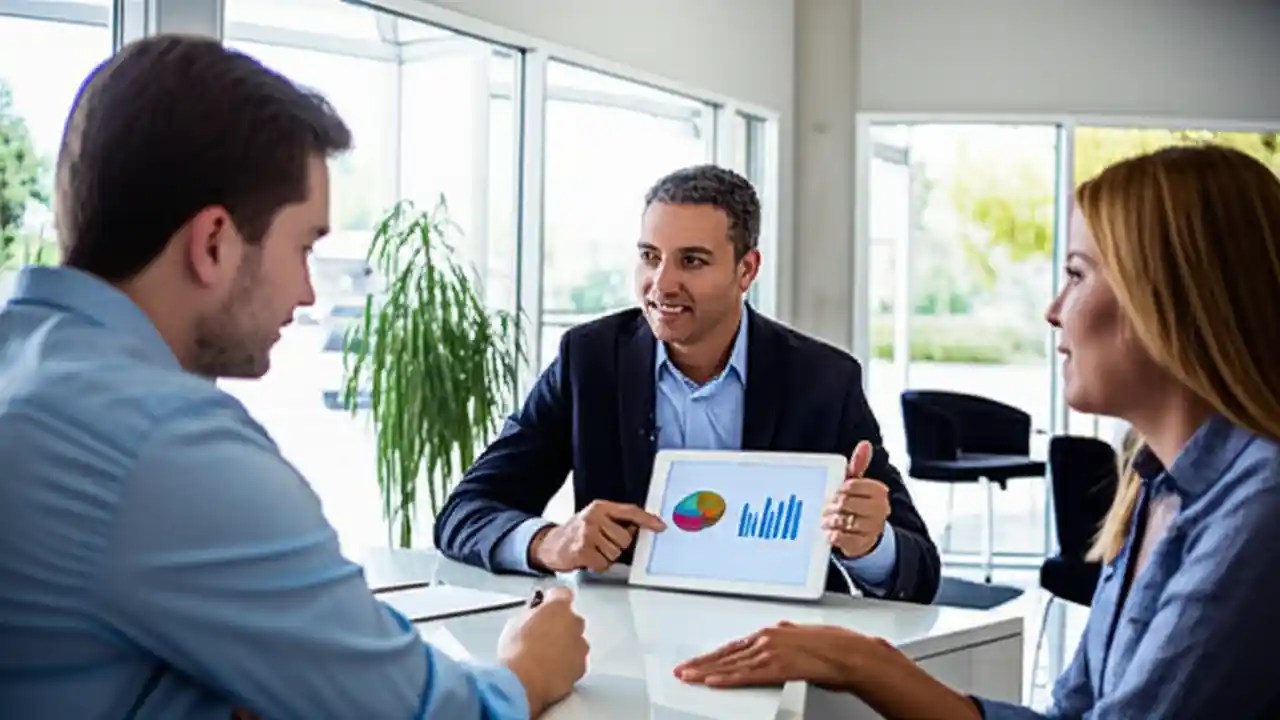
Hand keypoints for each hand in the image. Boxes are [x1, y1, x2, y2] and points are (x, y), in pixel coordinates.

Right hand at [498, 587, 589, 715]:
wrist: (524, 682)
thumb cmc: (516, 652)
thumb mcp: (514, 624)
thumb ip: (530, 615)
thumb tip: (533, 616)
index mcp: (558, 607)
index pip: (562, 593)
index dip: (552, 599)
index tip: (545, 605)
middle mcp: (575, 623)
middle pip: (571, 619)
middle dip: (560, 625)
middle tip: (541, 636)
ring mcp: (581, 646)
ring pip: (575, 642)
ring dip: (565, 646)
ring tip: (544, 658)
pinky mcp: (582, 667)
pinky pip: (576, 662)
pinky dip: (567, 664)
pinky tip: (551, 671)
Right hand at [530, 500, 665, 572]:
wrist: (550, 545)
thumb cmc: (577, 533)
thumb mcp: (596, 520)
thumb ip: (616, 521)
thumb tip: (638, 530)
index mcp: (600, 507)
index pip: (630, 511)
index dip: (647, 520)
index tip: (660, 526)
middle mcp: (594, 517)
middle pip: (626, 538)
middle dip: (618, 546)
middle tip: (603, 544)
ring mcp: (587, 533)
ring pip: (616, 553)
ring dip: (608, 557)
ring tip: (595, 551)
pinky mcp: (582, 550)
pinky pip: (604, 564)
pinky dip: (599, 566)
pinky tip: (589, 558)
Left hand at [673, 621, 875, 688]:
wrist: (850, 653)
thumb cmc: (834, 646)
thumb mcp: (802, 636)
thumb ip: (784, 639)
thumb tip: (775, 638)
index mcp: (771, 632)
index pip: (734, 645)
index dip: (713, 655)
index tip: (697, 661)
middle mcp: (766, 639)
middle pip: (726, 654)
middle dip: (702, 663)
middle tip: (682, 670)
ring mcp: (770, 653)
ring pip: (730, 664)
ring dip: (706, 672)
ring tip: (688, 677)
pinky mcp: (776, 667)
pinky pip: (745, 675)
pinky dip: (726, 679)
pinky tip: (712, 682)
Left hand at [823, 440, 890, 558]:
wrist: (865, 534)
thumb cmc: (857, 504)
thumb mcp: (857, 484)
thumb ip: (858, 465)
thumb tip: (865, 444)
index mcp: (879, 491)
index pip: (851, 485)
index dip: (839, 489)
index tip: (836, 492)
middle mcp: (880, 509)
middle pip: (844, 503)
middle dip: (831, 505)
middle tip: (827, 507)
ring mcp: (872, 528)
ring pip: (842, 520)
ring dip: (829, 520)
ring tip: (826, 519)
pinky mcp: (862, 544)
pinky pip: (840, 537)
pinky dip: (831, 534)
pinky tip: (830, 531)